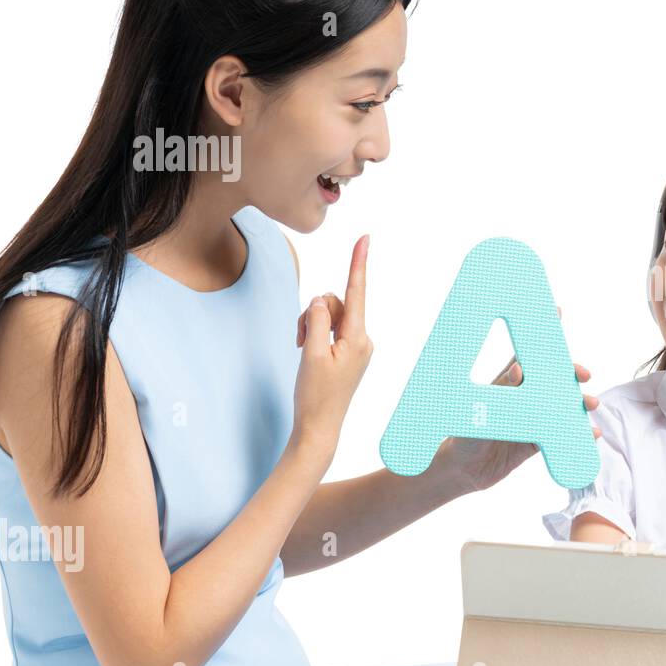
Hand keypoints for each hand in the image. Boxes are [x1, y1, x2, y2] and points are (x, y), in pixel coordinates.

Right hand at [291, 235, 373, 464]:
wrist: (319, 427)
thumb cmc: (314, 394)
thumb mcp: (311, 352)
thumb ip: (317, 319)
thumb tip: (322, 299)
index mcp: (358, 337)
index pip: (356, 291)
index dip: (358, 263)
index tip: (365, 238)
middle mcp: (363, 339)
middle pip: (336, 303)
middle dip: (314, 312)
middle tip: (300, 338)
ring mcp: (358, 347)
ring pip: (331, 317)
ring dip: (312, 325)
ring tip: (302, 348)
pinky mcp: (350, 353)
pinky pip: (332, 330)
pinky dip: (317, 335)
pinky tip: (308, 352)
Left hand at [432, 307, 600, 494]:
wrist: (462, 472)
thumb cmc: (462, 437)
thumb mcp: (478, 414)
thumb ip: (500, 392)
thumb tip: (518, 368)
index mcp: (507, 382)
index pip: (527, 353)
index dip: (542, 333)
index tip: (557, 312)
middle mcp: (523, 398)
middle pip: (553, 378)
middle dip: (571, 372)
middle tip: (584, 374)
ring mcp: (532, 419)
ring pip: (562, 405)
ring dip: (578, 403)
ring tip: (591, 405)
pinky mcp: (536, 442)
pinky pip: (561, 433)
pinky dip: (577, 433)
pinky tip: (590, 435)